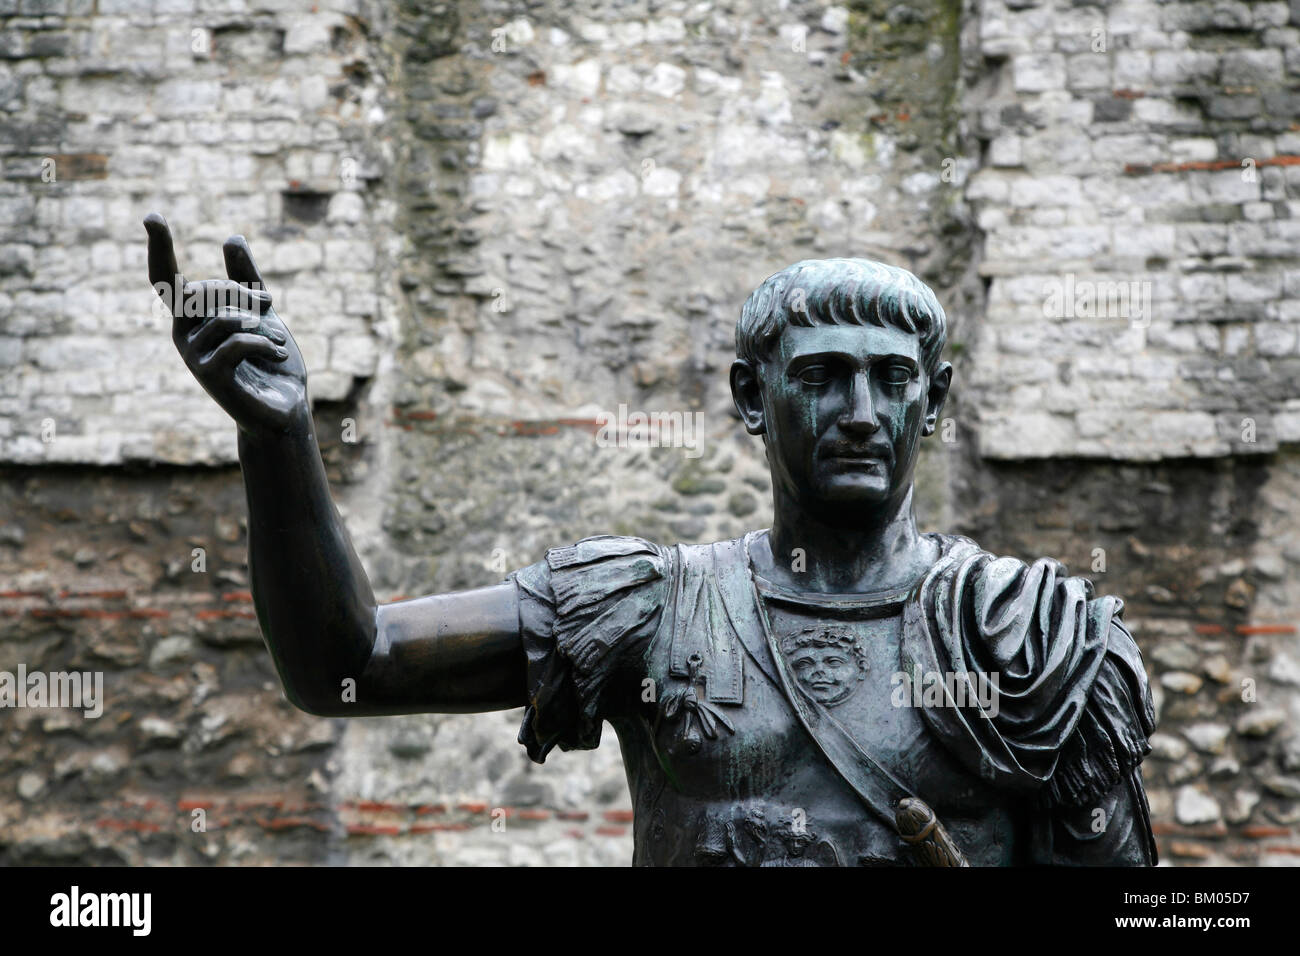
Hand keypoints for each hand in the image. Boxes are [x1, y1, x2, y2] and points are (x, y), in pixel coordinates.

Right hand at [145, 213, 308, 433]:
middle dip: (243, 291)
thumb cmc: (270, 360)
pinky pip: (236, 342)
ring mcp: (193, 358)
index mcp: (190, 317)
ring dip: (259, 322)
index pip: (165, 278)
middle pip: (204, 290)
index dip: (159, 247)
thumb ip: (247, 279)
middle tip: (270, 303)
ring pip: (224, 317)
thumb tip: (231, 238)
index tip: (151, 215)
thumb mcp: (262, 313)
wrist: (284, 409)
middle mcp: (183, 335)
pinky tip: (279, 354)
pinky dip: (264, 343)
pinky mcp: (211, 376)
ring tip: (278, 341)